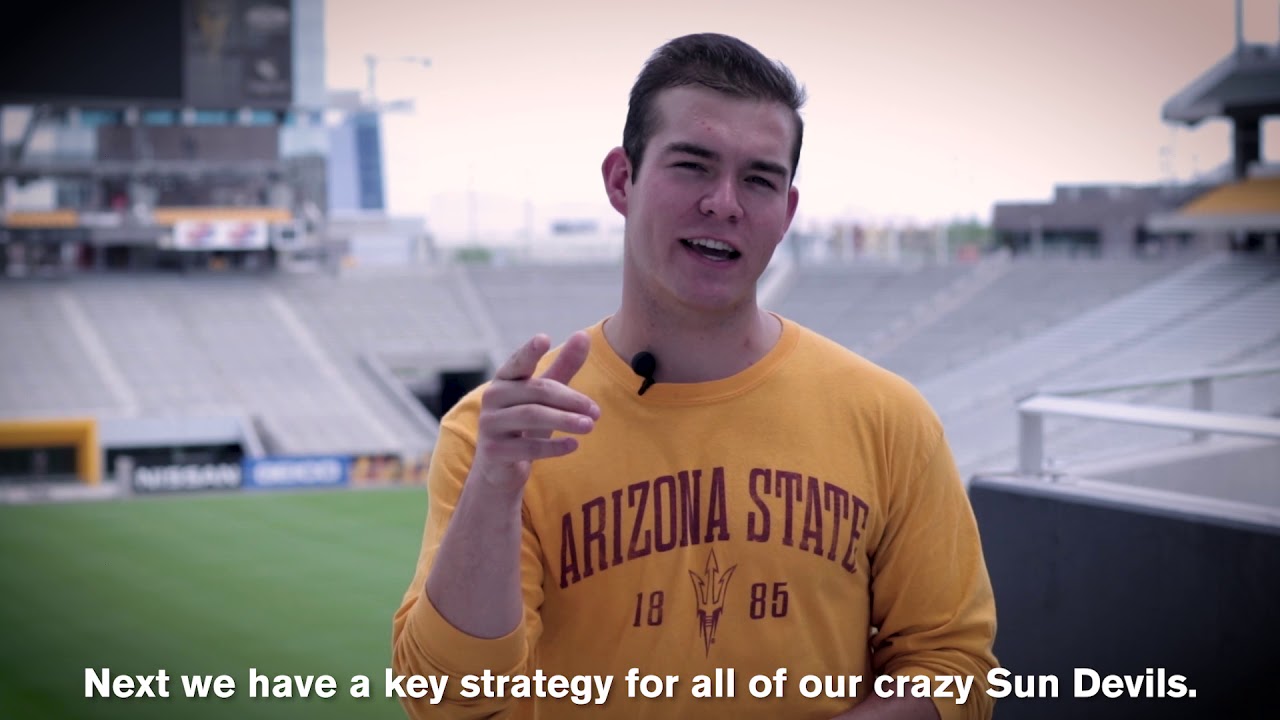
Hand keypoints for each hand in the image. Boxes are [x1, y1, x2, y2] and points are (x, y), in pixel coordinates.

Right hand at [472, 331, 598, 493]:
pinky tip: (574, 445)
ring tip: (590, 426)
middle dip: (569, 400)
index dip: (530, 351)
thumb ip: (563, 366)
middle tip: (596, 411)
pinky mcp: (494, 451)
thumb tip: (583, 334)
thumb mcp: (545, 395)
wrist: (500, 467)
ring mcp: (490, 424)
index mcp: (505, 379)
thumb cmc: (526, 423)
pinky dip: (554, 446)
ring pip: (532, 416)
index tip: (544, 338)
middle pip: (536, 391)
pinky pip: (528, 447)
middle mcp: (492, 397)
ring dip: (565, 420)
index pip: (519, 362)